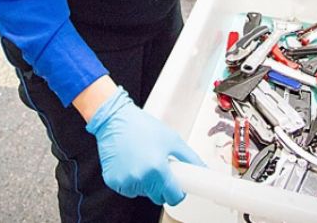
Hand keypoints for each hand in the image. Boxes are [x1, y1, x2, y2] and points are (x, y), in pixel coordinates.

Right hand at [86, 87, 203, 205]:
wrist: (115, 119)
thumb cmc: (142, 126)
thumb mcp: (172, 139)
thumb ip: (189, 158)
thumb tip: (202, 169)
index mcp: (157, 169)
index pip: (174, 197)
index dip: (178, 192)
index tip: (177, 185)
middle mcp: (140, 178)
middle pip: (158, 197)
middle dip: (162, 186)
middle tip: (159, 168)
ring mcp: (125, 181)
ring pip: (143, 193)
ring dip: (145, 183)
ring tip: (143, 161)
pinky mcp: (113, 181)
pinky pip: (128, 189)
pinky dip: (131, 181)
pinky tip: (131, 164)